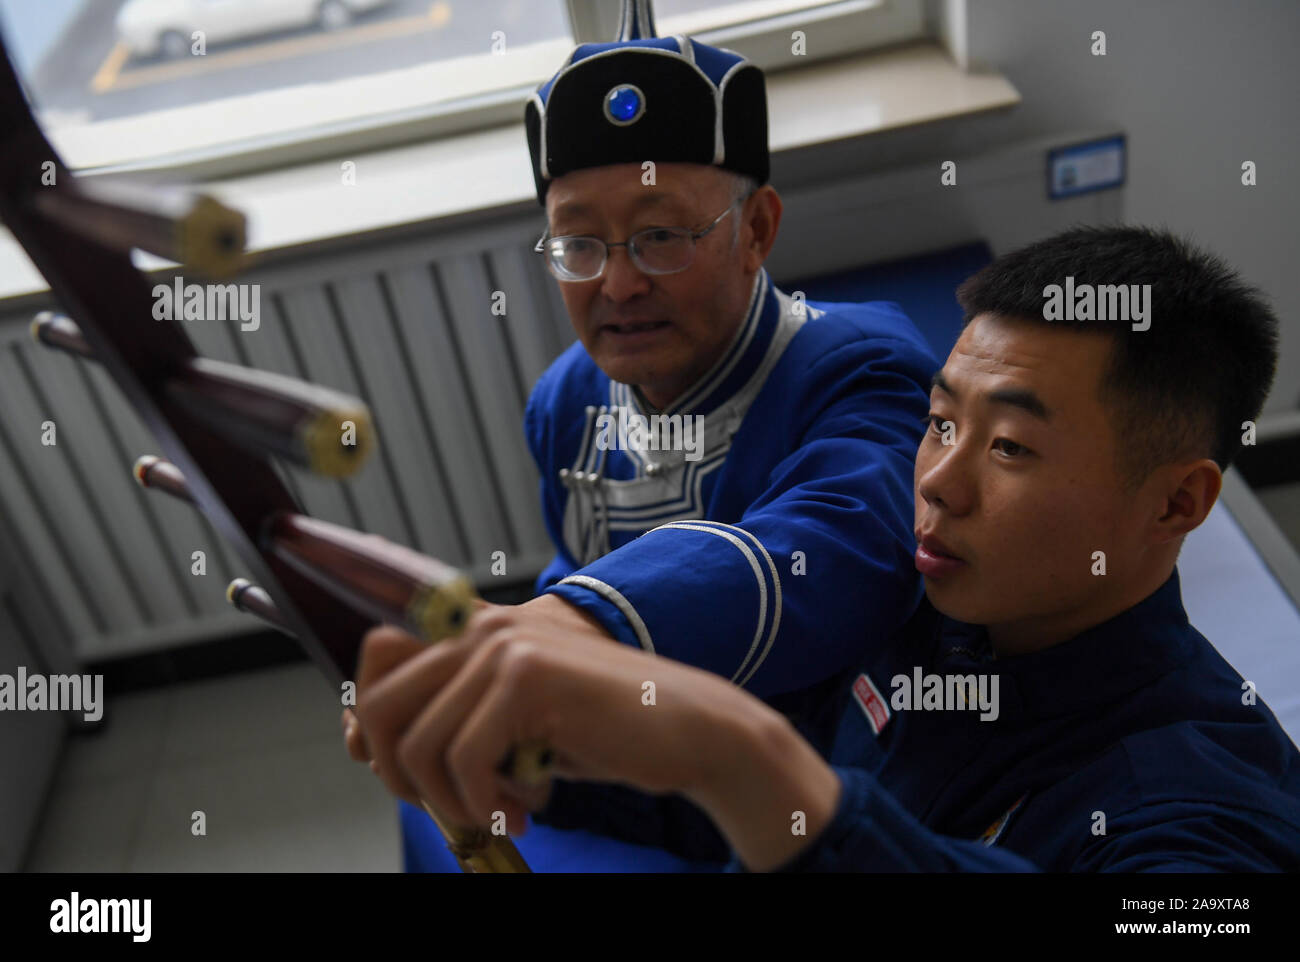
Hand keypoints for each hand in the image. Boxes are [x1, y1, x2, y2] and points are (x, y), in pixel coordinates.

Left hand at [349, 601, 766, 834]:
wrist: (689, 732)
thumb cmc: (600, 732)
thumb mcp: (512, 723)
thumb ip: (450, 718)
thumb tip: (360, 740)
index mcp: (474, 628)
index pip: (378, 655)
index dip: (366, 719)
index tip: (400, 772)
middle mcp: (480, 627)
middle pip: (381, 704)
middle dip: (402, 775)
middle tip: (453, 809)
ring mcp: (503, 647)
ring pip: (421, 745)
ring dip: (454, 801)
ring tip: (504, 814)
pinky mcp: (526, 678)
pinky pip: (466, 760)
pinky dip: (488, 802)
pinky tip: (530, 808)